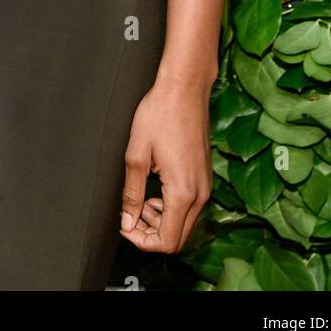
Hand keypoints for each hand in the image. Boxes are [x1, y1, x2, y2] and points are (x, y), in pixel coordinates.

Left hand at [118, 77, 212, 252]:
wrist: (184, 88)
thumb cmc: (160, 114)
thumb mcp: (136, 154)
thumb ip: (132, 194)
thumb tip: (127, 223)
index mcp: (183, 192)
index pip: (167, 242)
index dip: (142, 241)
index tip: (124, 226)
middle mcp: (200, 194)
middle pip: (178, 239)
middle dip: (151, 234)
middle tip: (130, 215)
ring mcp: (206, 186)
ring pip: (184, 224)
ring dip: (161, 221)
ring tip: (142, 199)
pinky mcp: (205, 177)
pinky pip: (190, 208)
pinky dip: (171, 208)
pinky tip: (155, 188)